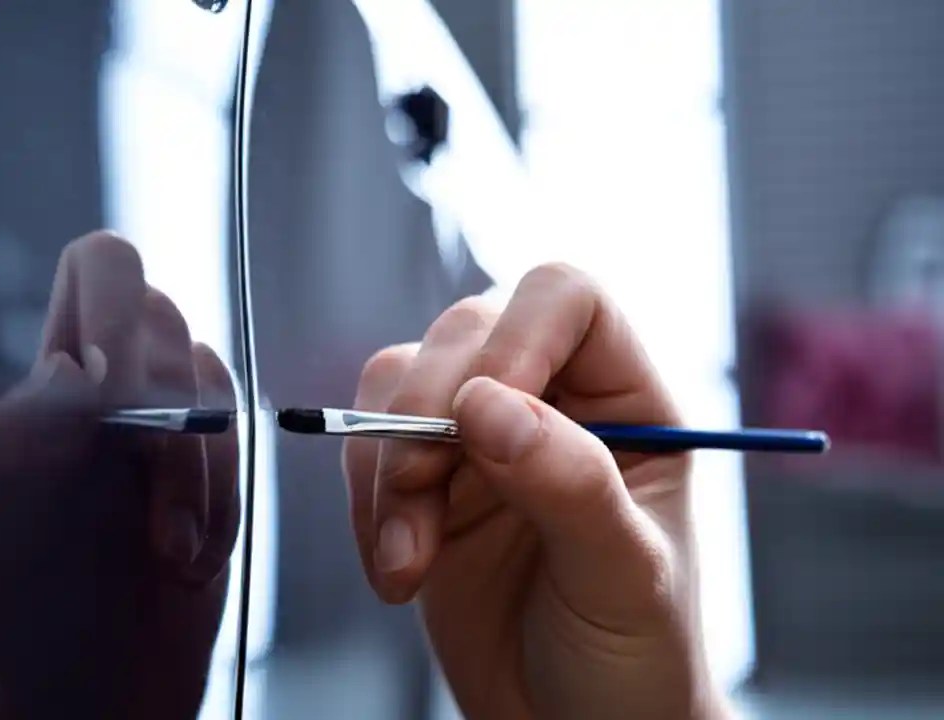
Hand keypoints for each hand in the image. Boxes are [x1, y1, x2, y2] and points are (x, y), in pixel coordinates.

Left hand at [0, 233, 238, 718]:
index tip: (116, 381)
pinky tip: (186, 562)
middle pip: (170, 320)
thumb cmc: (35, 611)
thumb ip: (28, 439)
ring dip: (199, 481)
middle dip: (168, 418)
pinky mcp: (218, 475)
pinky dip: (223, 512)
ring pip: (217, 388)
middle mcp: (117, 389)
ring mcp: (174, 430)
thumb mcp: (7, 527)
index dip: (118, 298)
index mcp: (52, 383)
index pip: (95, 270)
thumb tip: (77, 368)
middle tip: (146, 504)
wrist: (98, 688)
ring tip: (166, 554)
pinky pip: (247, 452)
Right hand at [344, 264, 727, 718]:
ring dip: (386, 470)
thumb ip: (568, 484)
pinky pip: (364, 447)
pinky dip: (363, 507)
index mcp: (625, 401)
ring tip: (408, 564)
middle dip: (425, 417)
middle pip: (465, 332)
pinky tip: (398, 574)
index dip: (519, 334)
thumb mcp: (623, 576)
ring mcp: (479, 439)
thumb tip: (485, 404)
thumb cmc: (635, 657)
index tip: (481, 415)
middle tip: (422, 500)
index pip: (568, 301)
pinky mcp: (423, 482)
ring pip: (399, 382)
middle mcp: (550, 400)